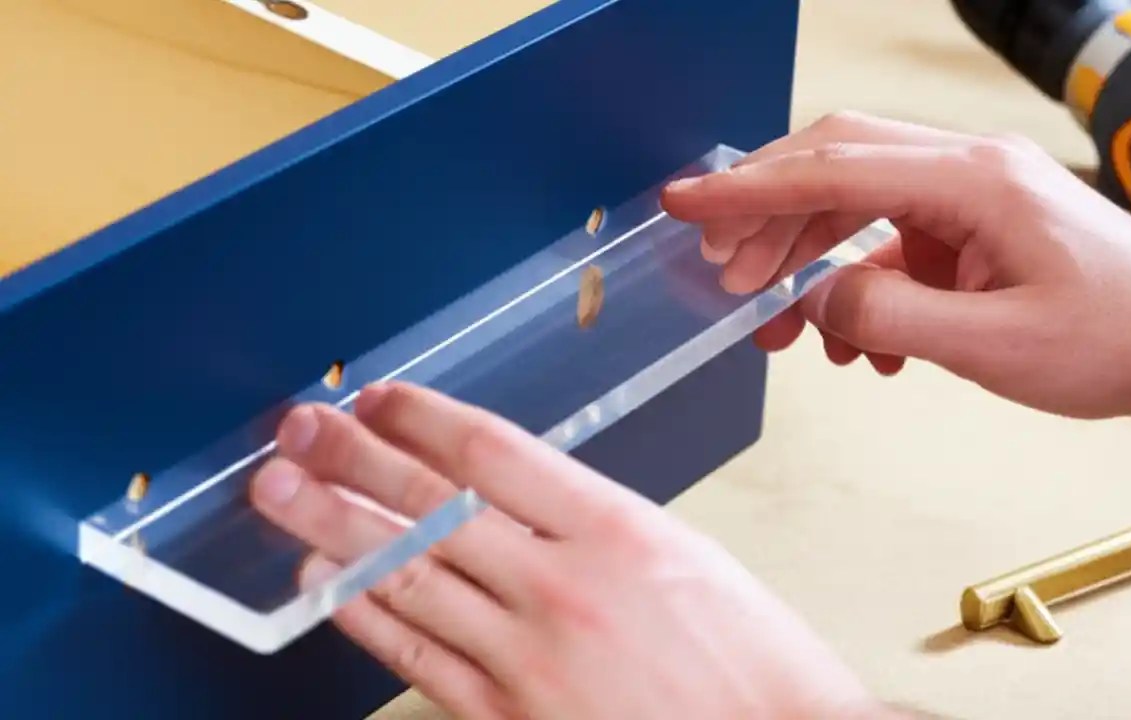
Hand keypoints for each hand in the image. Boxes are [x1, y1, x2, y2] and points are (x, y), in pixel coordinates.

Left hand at [249, 382, 880, 719]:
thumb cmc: (748, 661)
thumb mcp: (682, 556)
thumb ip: (592, 522)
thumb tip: (508, 498)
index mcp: (618, 529)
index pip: (492, 452)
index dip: (421, 418)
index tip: (380, 399)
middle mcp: (565, 585)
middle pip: (434, 503)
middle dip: (353, 458)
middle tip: (299, 428)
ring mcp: (531, 656)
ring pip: (410, 575)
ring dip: (335, 527)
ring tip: (282, 493)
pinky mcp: (509, 717)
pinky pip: (417, 656)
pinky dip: (364, 615)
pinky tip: (326, 585)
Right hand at [661, 111, 1130, 420]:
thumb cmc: (1119, 336)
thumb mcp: (995, 343)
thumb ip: (891, 314)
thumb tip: (820, 299)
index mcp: (970, 182)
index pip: (831, 171)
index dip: (747, 189)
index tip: (686, 202)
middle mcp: (964, 174)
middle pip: (833, 169)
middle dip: (767, 220)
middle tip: (724, 275)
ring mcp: (968, 200)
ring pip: (855, 208)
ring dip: (807, 263)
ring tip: (778, 326)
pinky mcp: (973, 232)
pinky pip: (890, 247)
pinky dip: (857, 288)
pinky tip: (859, 344)